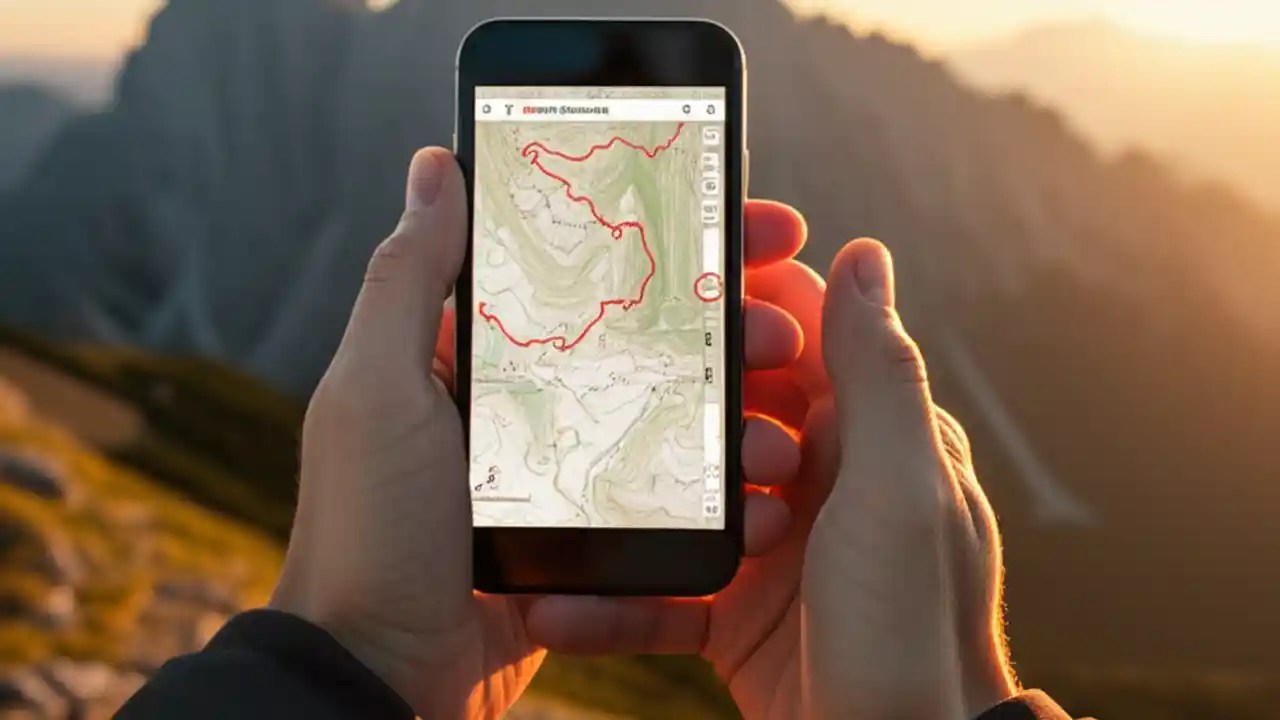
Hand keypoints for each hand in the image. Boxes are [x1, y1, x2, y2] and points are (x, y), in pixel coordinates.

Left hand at [268, 148, 814, 717]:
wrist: (380, 677)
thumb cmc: (368, 529)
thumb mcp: (376, 390)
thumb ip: (409, 279)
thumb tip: (437, 165)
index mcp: (479, 355)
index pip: (592, 271)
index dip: (674, 242)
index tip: (753, 229)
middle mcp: (525, 403)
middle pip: (647, 343)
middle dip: (726, 333)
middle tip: (785, 336)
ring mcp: (559, 471)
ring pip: (668, 423)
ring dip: (736, 424)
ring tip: (781, 442)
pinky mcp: (582, 538)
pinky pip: (661, 504)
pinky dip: (713, 501)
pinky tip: (758, 505)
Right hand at [527, 240, 1017, 718]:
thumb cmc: (913, 624)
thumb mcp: (898, 489)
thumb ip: (878, 376)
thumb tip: (864, 256)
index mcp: (870, 440)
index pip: (804, 342)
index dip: (745, 301)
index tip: (672, 272)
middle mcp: (820, 486)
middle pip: (728, 415)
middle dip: (664, 398)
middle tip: (587, 376)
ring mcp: (772, 552)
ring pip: (682, 501)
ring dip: (624, 501)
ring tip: (555, 493)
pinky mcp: (735, 615)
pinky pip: (662, 593)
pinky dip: (613, 601)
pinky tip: (556, 607)